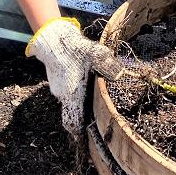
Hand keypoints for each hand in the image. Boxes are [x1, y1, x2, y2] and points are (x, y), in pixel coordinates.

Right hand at [26, 18, 128, 136]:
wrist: (54, 38)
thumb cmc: (75, 49)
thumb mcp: (96, 54)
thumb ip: (109, 66)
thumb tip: (122, 75)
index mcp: (73, 95)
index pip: (74, 122)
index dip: (79, 131)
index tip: (87, 136)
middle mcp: (63, 96)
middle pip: (73, 112)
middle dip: (83, 113)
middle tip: (96, 112)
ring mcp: (58, 89)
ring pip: (71, 99)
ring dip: (80, 98)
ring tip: (92, 89)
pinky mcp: (56, 81)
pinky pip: (67, 90)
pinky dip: (75, 88)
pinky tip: (83, 77)